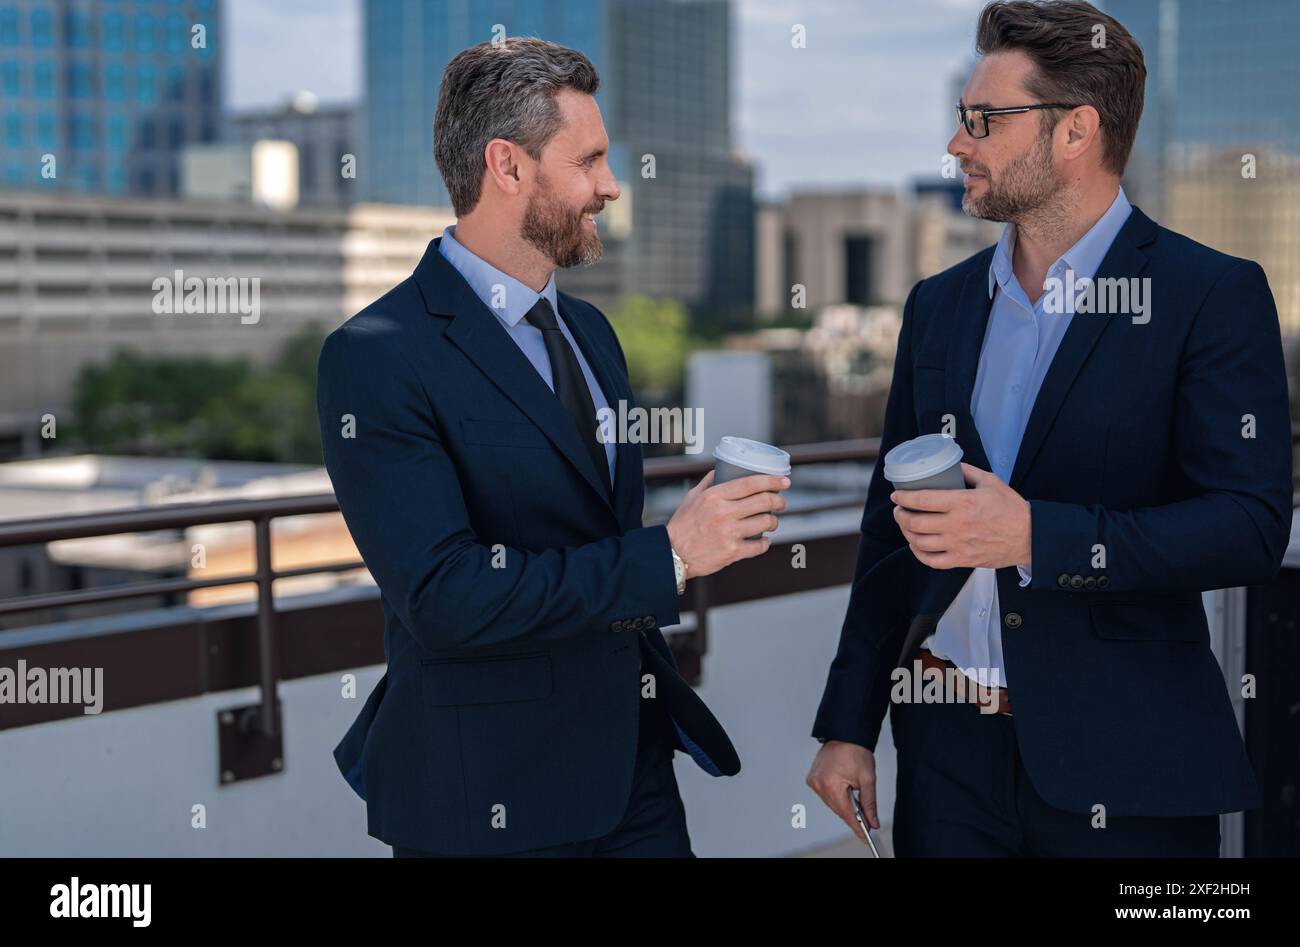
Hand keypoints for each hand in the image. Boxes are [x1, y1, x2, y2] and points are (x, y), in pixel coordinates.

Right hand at [665, 469, 789, 578]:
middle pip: (764, 502)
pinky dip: (765, 543)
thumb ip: (709, 482)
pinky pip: (759, 546)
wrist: (672, 554)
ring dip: (774, 522)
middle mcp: (723, 513)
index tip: (785, 481)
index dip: (773, 481)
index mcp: (714, 496)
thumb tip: (722, 468)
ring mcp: (729, 533)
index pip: (751, 483)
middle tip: (781, 503)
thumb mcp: (692, 497)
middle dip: (779, 501)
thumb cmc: (682, 524)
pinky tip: (764, 541)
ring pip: (766, 523)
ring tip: (772, 522)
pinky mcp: (732, 552)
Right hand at [806, 740, 878, 839]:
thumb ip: (869, 804)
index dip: (857, 827)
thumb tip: (872, 821)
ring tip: (856, 796)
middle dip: (853, 815)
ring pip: (832, 803)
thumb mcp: (868, 779)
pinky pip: (826, 795)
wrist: (845, 733)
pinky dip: (837, 797)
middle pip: (838, 810)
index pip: (845, 814)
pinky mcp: (813, 778)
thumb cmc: (855, 751)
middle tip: (868, 820)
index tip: (865, 837)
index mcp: (831, 785)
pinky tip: (845, 790)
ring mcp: (814, 781)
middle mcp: (818, 784)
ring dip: (845, 805)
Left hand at [890, 463, 1030, 569]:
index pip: (922, 499)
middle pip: (915, 522)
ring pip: (919, 542)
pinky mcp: (962, 560)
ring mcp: (958, 545)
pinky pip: (932, 561)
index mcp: (962, 502)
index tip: (896, 495)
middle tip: (899, 509)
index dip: (904, 497)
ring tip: (905, 525)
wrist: (1029, 537)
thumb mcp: (990, 482)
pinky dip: (918, 554)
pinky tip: (917, 545)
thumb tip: (950, 465)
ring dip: (906, 533)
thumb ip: (968, 472)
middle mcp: (956, 525)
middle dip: (900, 515)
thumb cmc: (1011, 509)